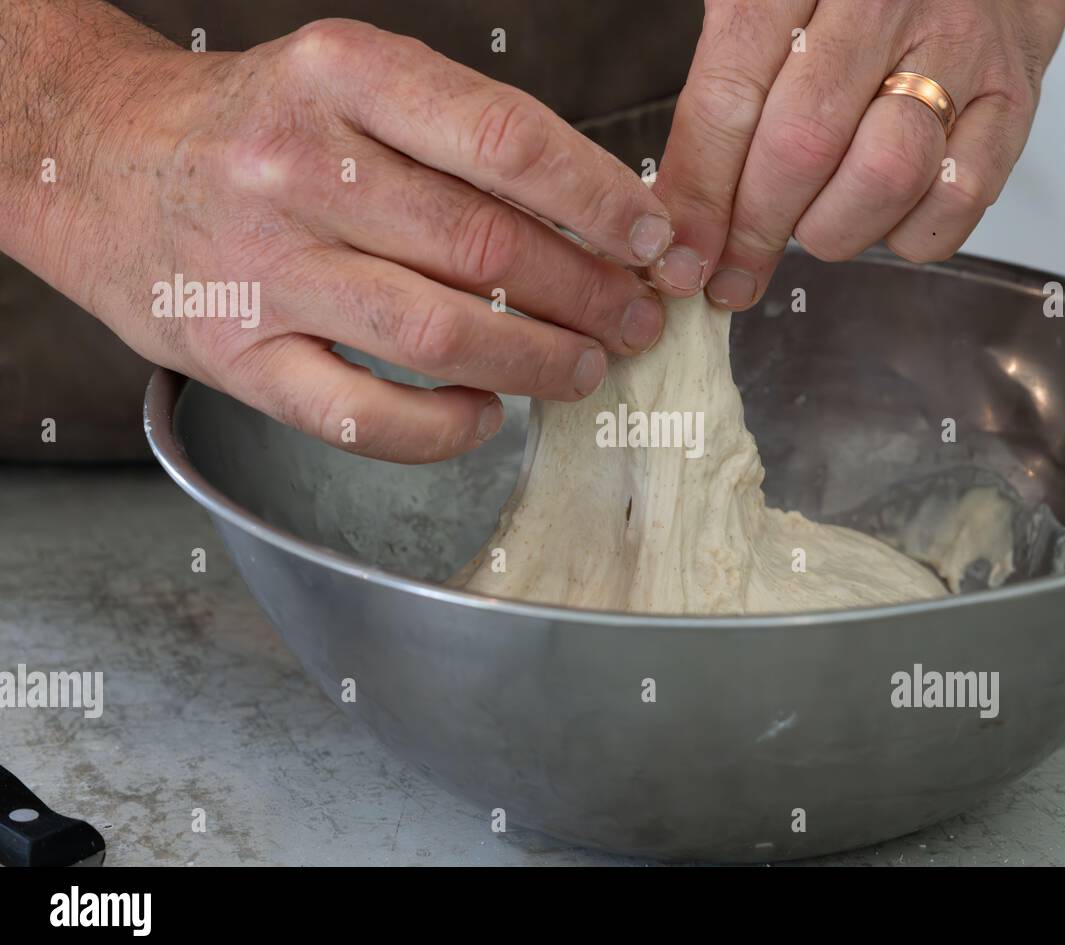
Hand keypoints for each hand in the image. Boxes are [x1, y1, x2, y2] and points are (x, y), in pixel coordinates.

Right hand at [2, 14, 672, 462]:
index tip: (654, 239)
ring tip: (586, 368)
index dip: (601, 201)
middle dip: (590, 295)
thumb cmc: (252, 129)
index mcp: (341, 78)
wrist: (95, 165)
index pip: (505, 140)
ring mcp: (263, 271)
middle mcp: (298, 170)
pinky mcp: (236, 359)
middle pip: (486, 248)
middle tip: (635, 318)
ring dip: (538, 362)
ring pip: (439, 335)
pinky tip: (488, 415)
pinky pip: (364, 418)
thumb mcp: (349, 87)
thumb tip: (592, 220)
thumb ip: (456, 139)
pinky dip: (447, 430)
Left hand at [650, 0, 1064, 307]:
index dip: (699, 195)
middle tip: (732, 268)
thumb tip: (681, 213)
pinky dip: (908, 232)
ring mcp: (958, 46)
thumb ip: (720, 92)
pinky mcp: (1011, 96)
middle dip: (754, 230)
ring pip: (885, 176)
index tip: (683, 256)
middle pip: (801, 146)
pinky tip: (883, 211)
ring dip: (831, 230)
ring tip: (812, 223)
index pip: (729, 97)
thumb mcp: (765, 4)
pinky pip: (955, 200)